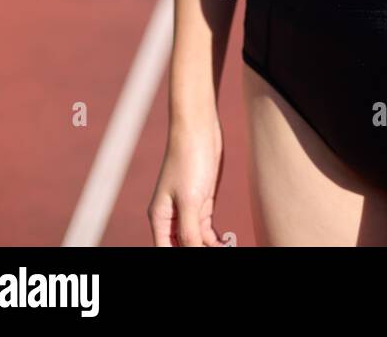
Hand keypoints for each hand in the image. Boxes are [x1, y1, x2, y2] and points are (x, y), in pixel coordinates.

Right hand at [148, 116, 225, 246]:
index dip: (181, 257)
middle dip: (198, 252)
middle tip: (219, 253)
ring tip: (226, 250)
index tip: (199, 253)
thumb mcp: (190, 200)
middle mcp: (172, 218)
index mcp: (160, 218)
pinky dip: (215, 240)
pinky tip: (226, 244)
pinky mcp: (202, 202)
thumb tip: (193, 252)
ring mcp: (188, 210)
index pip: (166, 251)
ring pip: (197, 241)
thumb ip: (189, 232)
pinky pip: (206, 230)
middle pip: (183, 247)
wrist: (199, 129)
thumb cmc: (188, 160)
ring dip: (209, 248)